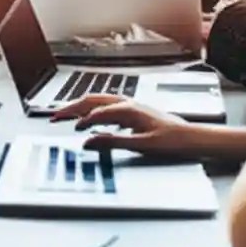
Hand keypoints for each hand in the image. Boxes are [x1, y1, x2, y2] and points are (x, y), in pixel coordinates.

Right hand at [51, 94, 197, 158]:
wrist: (191, 138)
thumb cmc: (172, 141)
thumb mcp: (140, 145)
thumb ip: (112, 142)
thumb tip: (88, 141)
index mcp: (127, 109)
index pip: (94, 112)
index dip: (77, 119)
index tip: (63, 127)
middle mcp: (127, 103)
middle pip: (92, 101)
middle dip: (71, 107)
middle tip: (53, 116)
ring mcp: (131, 105)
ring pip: (99, 101)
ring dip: (81, 107)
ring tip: (66, 115)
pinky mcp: (134, 111)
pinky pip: (107, 106)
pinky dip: (93, 110)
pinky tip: (91, 119)